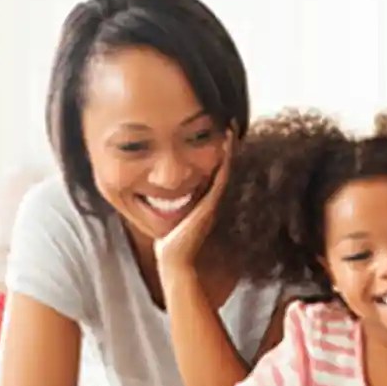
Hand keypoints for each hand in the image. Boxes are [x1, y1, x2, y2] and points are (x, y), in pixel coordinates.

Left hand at [154, 134, 233, 270]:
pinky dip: (226, 159)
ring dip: (229, 148)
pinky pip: (221, 176)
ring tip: (230, 128)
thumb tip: (156, 196)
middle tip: (230, 124)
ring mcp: (214, 201)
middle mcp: (212, 199)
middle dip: (227, 146)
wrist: (173, 260)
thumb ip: (171, 208)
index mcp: (204, 201)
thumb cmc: (169, 244)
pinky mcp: (211, 203)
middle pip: (223, 167)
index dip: (219, 154)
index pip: (214, 172)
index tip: (219, 134)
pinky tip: (226, 143)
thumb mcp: (169, 218)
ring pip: (225, 168)